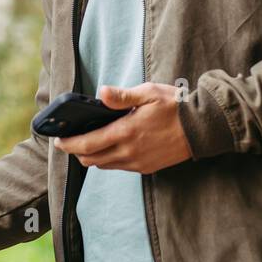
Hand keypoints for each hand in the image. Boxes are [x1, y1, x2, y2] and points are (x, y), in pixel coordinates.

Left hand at [53, 83, 193, 173]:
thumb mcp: (149, 93)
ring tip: (88, 141)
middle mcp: (129, 152)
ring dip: (92, 156)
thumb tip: (101, 93)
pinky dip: (108, 159)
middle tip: (70, 140)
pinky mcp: (146, 168)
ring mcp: (138, 163)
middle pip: (90, 159)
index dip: (68, 143)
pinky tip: (110, 145)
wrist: (203, 129)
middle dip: (76, 151)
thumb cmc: (176, 106)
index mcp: (126, 132)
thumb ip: (123, 97)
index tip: (58, 139)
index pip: (87, 144)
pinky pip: (119, 167)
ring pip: (103, 165)